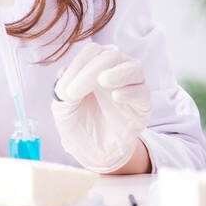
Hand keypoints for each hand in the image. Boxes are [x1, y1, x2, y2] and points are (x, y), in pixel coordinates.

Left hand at [51, 42, 151, 172]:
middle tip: (73, 92)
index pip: (92, 52)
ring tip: (102, 80)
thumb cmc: (79, 125)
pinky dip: (130, 91)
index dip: (77, 65)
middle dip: (91, 70)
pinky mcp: (143, 105)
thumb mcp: (63, 109)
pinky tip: (116, 96)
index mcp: (96, 66)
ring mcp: (132, 86)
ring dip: (117, 73)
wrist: (93, 153)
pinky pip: (142, 91)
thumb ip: (63, 89)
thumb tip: (63, 70)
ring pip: (134, 68)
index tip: (62, 91)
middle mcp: (117, 70)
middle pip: (111, 56)